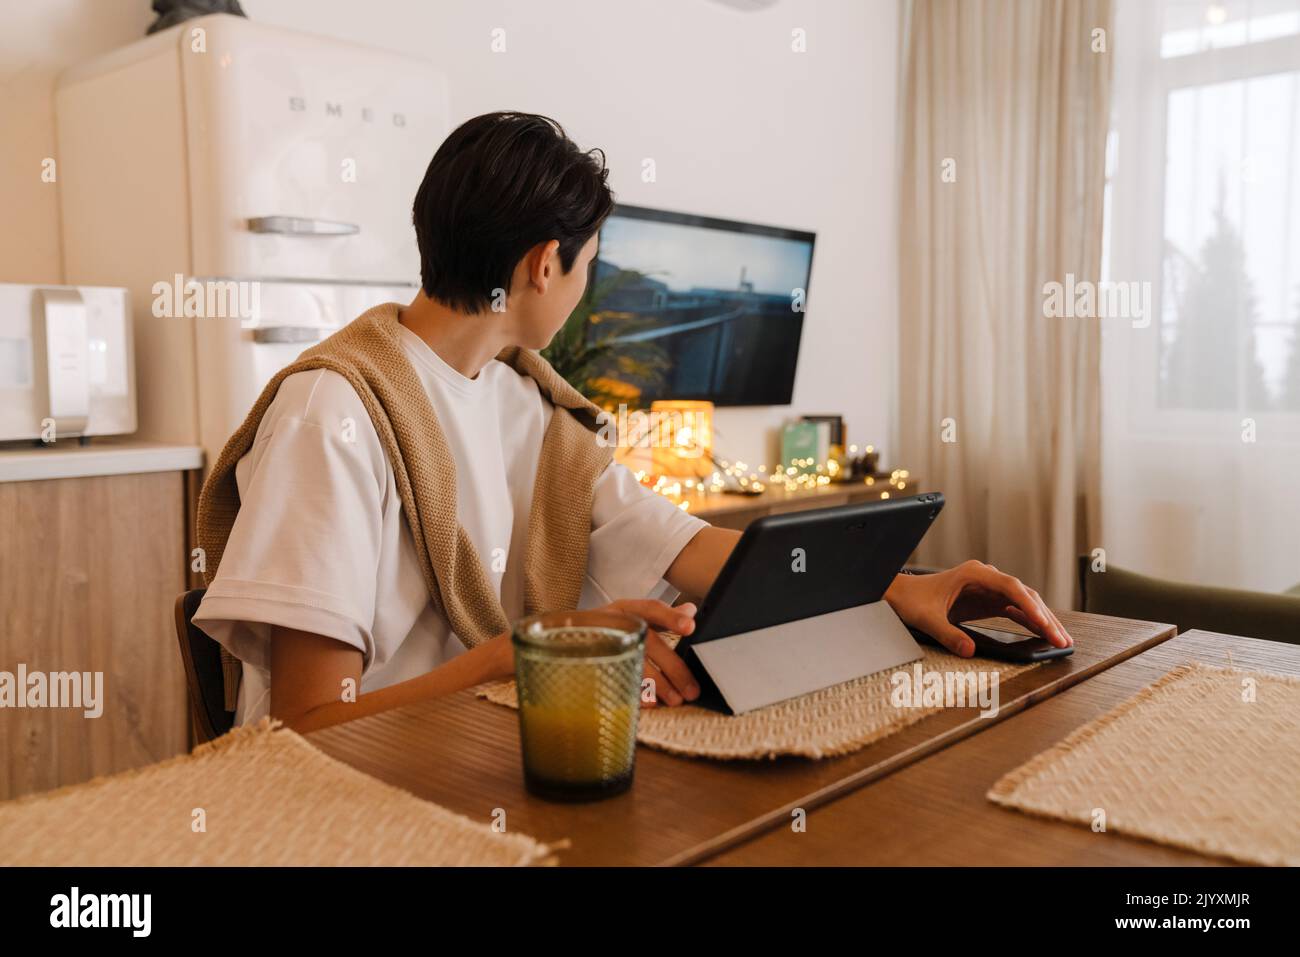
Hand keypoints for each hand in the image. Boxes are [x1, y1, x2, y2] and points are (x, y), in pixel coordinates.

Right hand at [597, 598, 700, 707]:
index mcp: (627, 609)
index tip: (690, 627)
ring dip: (657, 684)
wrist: (566, 637)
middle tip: (691, 688)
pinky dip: (635, 693)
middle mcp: (614, 623)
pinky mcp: (592, 665)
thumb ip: (663, 615)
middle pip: (648, 642)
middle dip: (673, 667)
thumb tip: (691, 609)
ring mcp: (601, 644)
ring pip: (634, 664)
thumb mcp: (632, 615)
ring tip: (675, 700)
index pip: (651, 608)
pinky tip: (650, 702)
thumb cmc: (608, 627)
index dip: (671, 617)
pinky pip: (616, 681)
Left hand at [883, 560, 1072, 657]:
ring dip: (1043, 621)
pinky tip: (1045, 635)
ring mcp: (990, 590)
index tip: (1043, 622)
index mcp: (974, 574)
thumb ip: (948, 635)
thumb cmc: (912, 600)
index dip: (1029, 605)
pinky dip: (1031, 623)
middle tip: (1062, 638)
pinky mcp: (989, 602)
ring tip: (1062, 640)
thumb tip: (969, 651)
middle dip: (1045, 616)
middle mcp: (986, 578)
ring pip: (1024, 603)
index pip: (1011, 587)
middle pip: (1024, 595)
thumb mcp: (927, 619)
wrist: (901, 595)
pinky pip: (1016, 611)